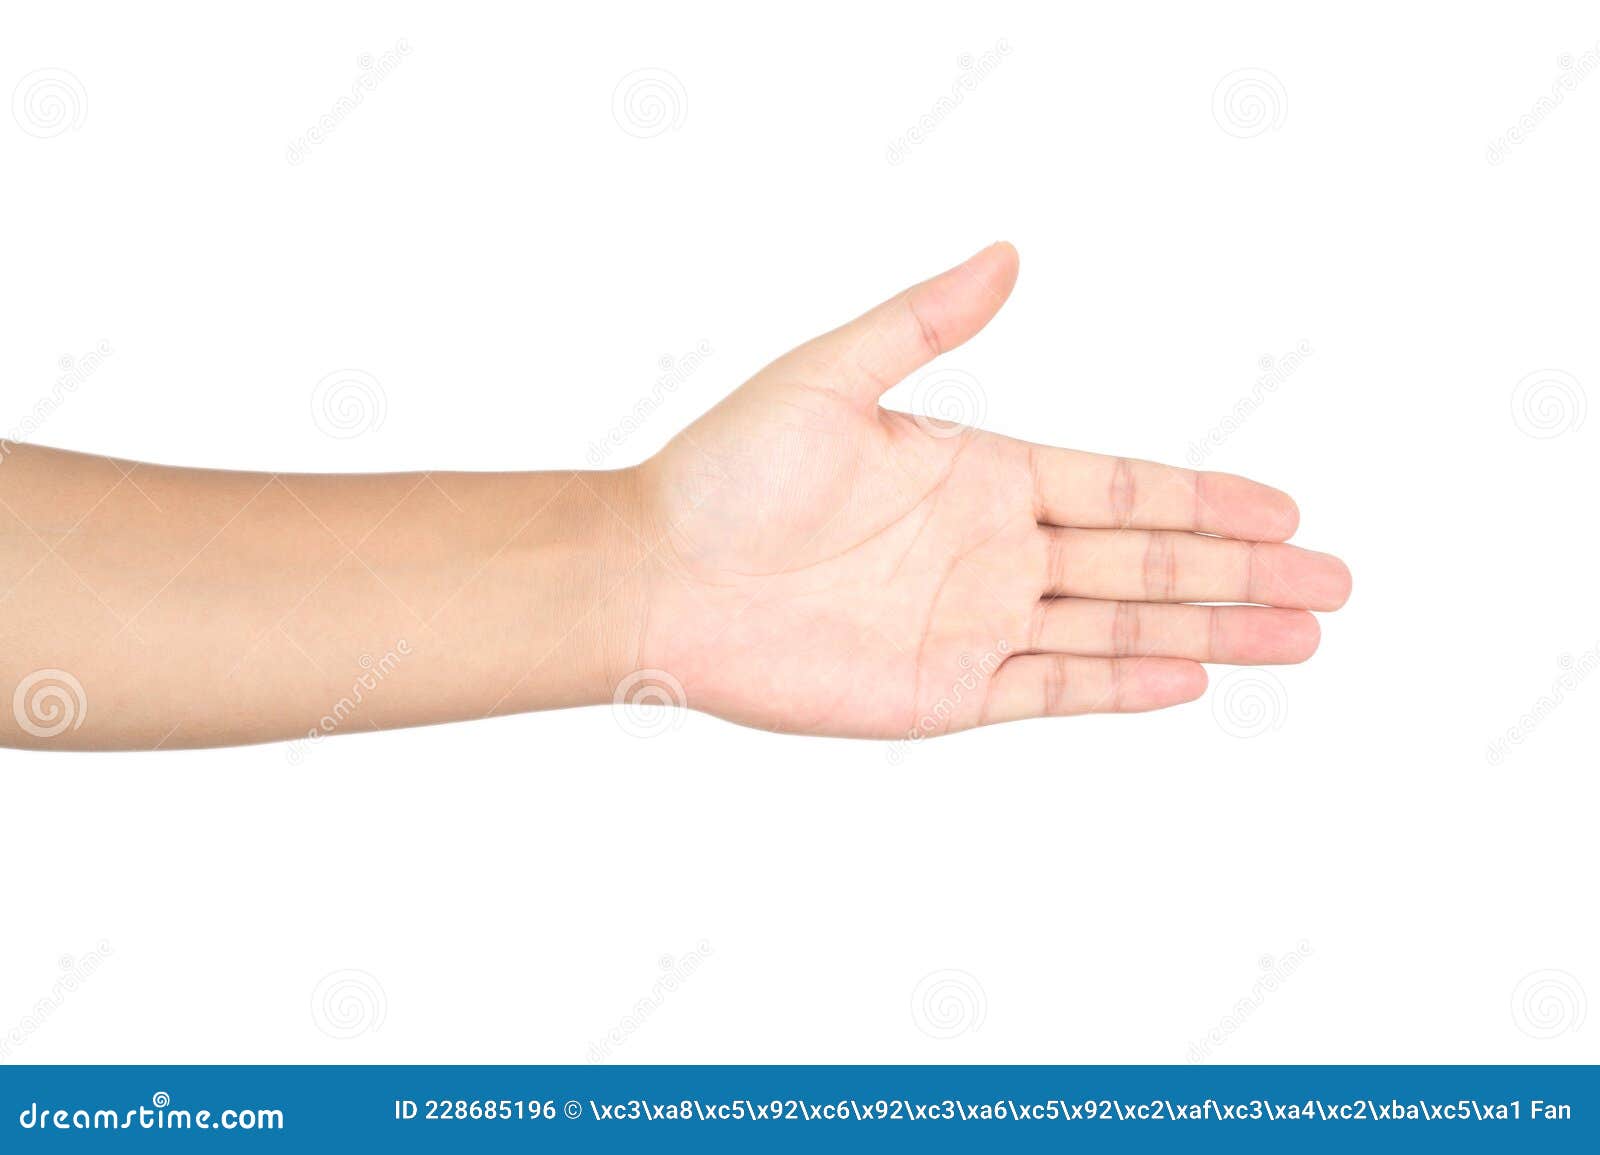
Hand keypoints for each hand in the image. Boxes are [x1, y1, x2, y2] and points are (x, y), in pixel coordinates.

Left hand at [630, 243, 1350, 737]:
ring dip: (1213, 631)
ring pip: (1120, 629)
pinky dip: (1123, 685)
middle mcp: (992, 550)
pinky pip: (1054, 687)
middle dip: (1242, 570)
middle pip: (1146, 564)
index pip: (1121, 490)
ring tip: (1299, 635)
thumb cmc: (728, 473)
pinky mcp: (945, 690)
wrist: (659, 580)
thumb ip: (924, 321)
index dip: (1206, 500)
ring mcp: (976, 623)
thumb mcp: (830, 375)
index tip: (1284, 507)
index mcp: (979, 473)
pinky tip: (1191, 675)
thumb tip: (1007, 253)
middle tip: (1332, 582)